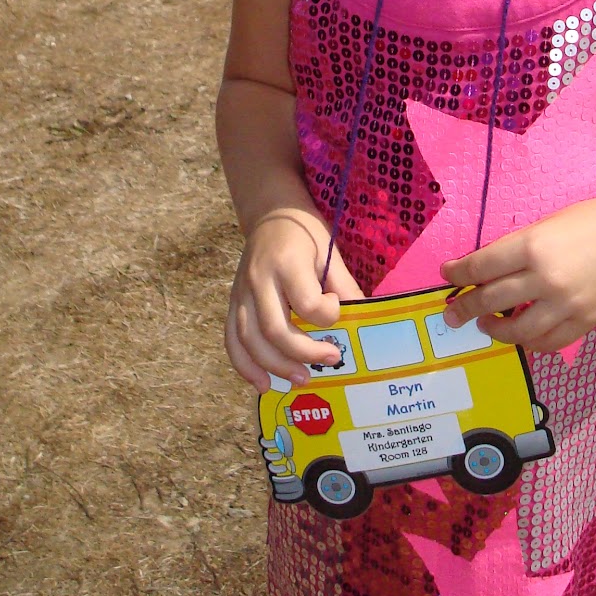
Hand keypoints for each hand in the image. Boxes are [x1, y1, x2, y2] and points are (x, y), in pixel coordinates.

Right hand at [226, 207, 363, 393]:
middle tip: (331, 360)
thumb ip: (344, 285)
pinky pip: (233, 339)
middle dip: (303, 353)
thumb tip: (363, 321)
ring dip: (275, 367)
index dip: (327, 313)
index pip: (306, 303)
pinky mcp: (234, 301)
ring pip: (250, 340)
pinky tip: (262, 383)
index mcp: (287, 263)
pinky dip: (244, 365)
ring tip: (301, 380)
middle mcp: (259, 279)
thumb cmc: (305, 231)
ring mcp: (242, 292)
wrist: (271, 211)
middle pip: (275, 330)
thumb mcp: (329, 250)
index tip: (337, 305)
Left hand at [440, 189, 595, 353]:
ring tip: (485, 326)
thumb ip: (519, 248)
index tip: (446, 275)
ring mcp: (566, 305)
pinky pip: (547, 343)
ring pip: (516, 330)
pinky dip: (528, 342)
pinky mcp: (585, 322)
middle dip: (465, 307)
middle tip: (452, 313)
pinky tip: (520, 335)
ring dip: (494, 330)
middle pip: (491, 300)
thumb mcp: (549, 223)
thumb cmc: (595, 219)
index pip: (481, 266)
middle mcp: (546, 278)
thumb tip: (485, 271)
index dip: (458, 273)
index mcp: (533, 245)